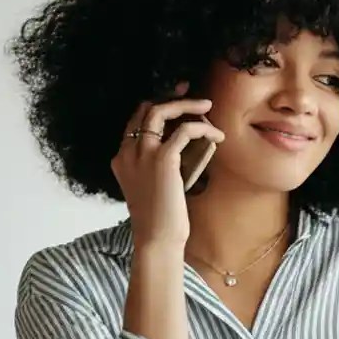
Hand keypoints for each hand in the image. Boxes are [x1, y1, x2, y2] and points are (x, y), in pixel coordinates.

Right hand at [111, 82, 225, 250]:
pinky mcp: (163, 159)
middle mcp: (127, 152)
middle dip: (173, 100)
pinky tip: (216, 136)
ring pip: (160, 110)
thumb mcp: (150, 186)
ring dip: (187, 106)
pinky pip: (184, 130)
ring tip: (208, 108)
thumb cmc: (159, 219)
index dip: (157, 107)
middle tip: (197, 102)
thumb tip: (181, 146)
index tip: (180, 104)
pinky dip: (202, 128)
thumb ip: (155, 165)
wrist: (157, 238)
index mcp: (121, 158)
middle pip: (146, 109)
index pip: (136, 120)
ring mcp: (142, 154)